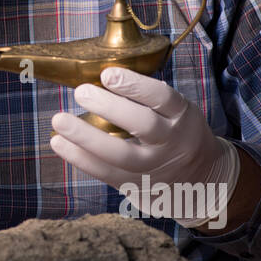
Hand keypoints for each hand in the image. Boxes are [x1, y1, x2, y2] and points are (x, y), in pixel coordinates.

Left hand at [49, 67, 238, 225]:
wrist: (200, 179)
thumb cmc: (177, 132)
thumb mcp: (177, 110)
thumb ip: (147, 98)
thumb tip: (104, 75)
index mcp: (182, 115)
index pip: (162, 97)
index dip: (135, 85)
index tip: (108, 74)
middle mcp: (172, 142)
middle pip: (142, 125)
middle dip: (109, 107)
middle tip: (81, 92)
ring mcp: (155, 167)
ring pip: (122, 155)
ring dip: (87, 137)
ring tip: (59, 120)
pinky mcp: (137, 186)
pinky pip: (106, 173)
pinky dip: (80, 159)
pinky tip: (59, 143)